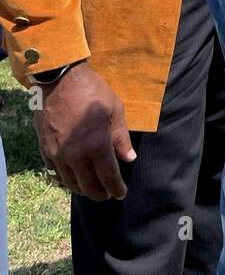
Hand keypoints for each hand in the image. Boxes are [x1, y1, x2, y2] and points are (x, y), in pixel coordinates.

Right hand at [33, 63, 135, 200]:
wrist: (59, 80)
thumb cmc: (92, 91)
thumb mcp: (114, 110)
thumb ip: (121, 138)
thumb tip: (129, 158)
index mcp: (96, 145)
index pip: (108, 178)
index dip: (116, 189)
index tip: (121, 193)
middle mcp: (76, 155)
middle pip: (89, 187)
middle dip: (100, 194)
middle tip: (108, 194)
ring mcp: (58, 154)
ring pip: (71, 183)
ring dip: (83, 189)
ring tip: (92, 188)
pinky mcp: (45, 150)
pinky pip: (56, 173)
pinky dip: (66, 180)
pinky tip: (73, 179)